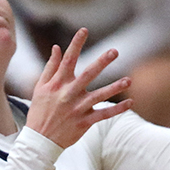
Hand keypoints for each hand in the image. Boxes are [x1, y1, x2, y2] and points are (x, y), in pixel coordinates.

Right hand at [25, 28, 131, 148]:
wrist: (39, 140)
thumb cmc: (39, 111)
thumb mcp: (40, 87)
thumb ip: (51, 67)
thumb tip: (58, 47)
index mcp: (57, 84)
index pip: (68, 60)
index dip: (76, 44)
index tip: (84, 30)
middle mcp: (68, 94)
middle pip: (88, 75)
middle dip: (101, 63)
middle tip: (114, 51)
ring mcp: (77, 109)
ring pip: (99, 96)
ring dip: (114, 88)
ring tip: (128, 81)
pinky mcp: (84, 123)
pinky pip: (103, 115)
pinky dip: (117, 110)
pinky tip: (130, 103)